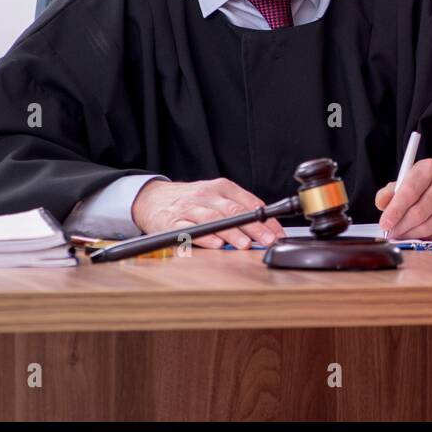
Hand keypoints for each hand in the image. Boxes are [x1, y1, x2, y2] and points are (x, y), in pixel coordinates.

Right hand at [131, 178, 285, 249]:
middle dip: (254, 227)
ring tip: (245, 244)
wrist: (153, 198)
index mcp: (221, 187)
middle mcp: (205, 195)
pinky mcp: (171, 222)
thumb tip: (265, 229)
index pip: (249, 202)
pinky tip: (216, 244)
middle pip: (234, 211)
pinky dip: (204, 238)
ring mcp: (188, 208)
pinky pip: (189, 230)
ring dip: (231, 232)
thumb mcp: (216, 196)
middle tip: (268, 240)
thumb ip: (239, 208)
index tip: (277, 233)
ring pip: (213, 219)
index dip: (266, 219)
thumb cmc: (192, 200)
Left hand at [374, 159, 431, 239]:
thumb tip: (382, 203)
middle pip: (419, 211)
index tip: (385, 223)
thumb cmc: (420, 189)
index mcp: (428, 168)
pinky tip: (419, 233)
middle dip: (402, 225)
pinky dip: (426, 237)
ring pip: (429, 225)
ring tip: (402, 234)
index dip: (396, 210)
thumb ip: (388, 194)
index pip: (410, 191)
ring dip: (412, 234)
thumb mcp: (401, 186)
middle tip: (391, 233)